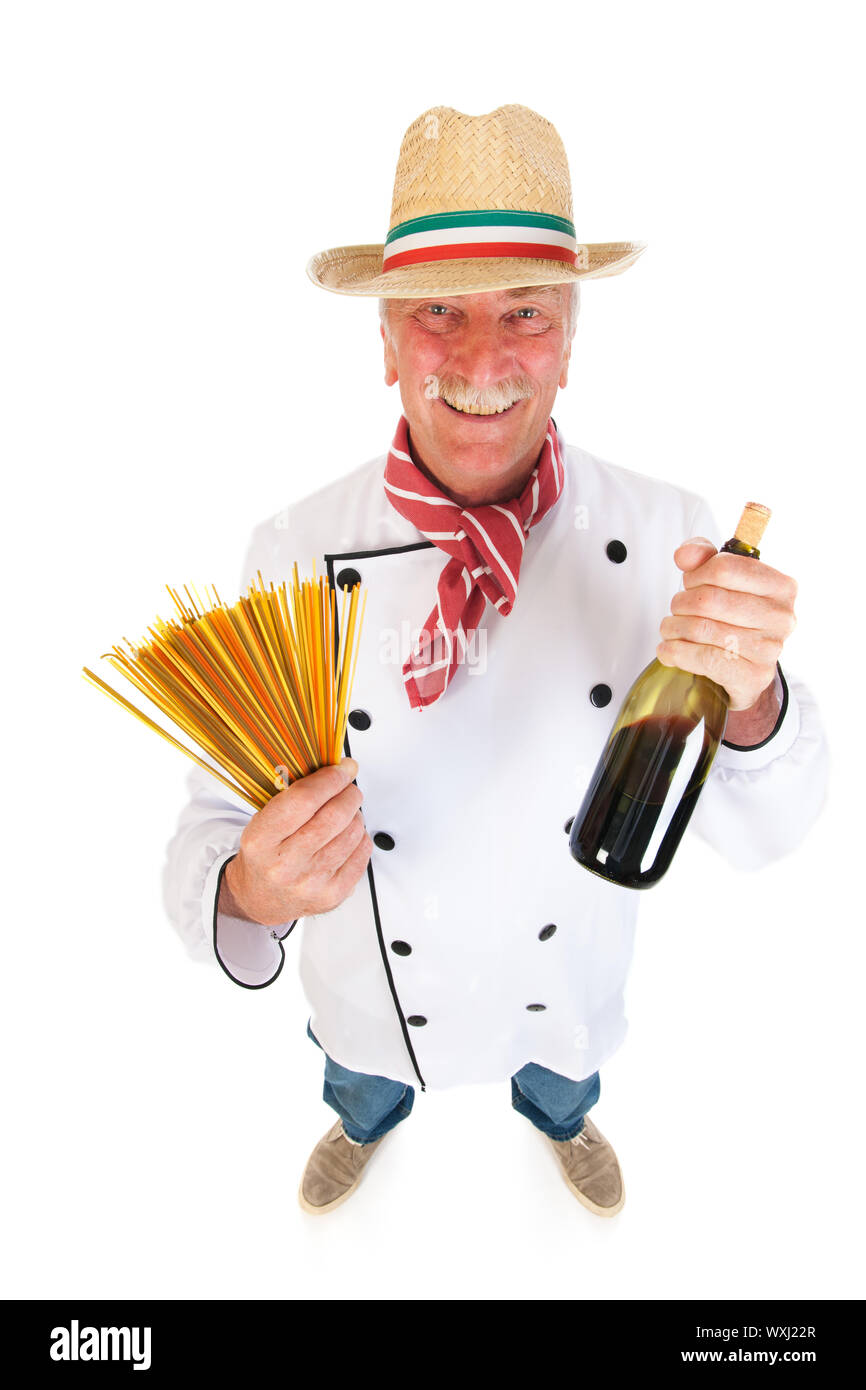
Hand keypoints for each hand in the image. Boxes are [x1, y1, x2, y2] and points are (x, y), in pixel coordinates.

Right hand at [220, 757, 372, 926]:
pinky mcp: (333, 894)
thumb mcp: (262, 821)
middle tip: (349, 787)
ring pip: (352, 833)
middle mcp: (285, 865)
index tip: (342, 768)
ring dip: (355, 814)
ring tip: (344, 813)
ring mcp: (311, 882)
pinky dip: (360, 836)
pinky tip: (347, 835)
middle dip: (349, 794)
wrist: (262, 898)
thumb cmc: (266, 855)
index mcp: (261, 840)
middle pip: (334, 816)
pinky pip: (362, 852)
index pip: (303, 800)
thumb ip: (294, 795)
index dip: (330, 779)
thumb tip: (337, 769)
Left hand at [657, 537, 796, 718]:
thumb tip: (685, 555)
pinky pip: (704, 659)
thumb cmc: (734, 619)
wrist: (745, 670)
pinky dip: (677, 653)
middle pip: (709, 600)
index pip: (724, 568)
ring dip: (674, 627)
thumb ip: (703, 556)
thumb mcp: (722, 580)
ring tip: (670, 628)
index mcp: (781, 586)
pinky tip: (668, 650)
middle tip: (677, 609)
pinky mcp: (753, 676)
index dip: (696, 574)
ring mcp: (770, 649)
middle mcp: (781, 617)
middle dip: (681, 603)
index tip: (690, 583)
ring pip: (701, 629)